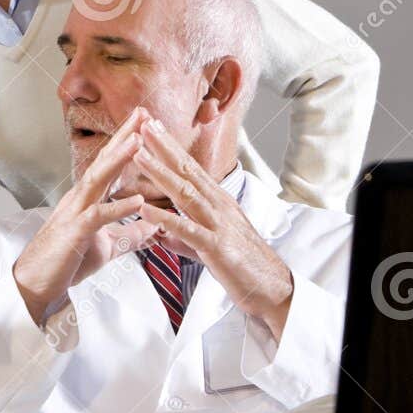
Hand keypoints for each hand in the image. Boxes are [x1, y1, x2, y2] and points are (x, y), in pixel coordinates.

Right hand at [13, 108, 160, 325]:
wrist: (36, 284)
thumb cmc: (66, 262)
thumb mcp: (107, 246)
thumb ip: (130, 234)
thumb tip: (155, 227)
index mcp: (87, 198)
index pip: (109, 163)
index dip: (127, 141)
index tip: (145, 121)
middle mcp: (80, 199)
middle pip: (104, 161)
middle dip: (124, 136)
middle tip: (143, 113)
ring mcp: (75, 213)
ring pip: (98, 180)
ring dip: (118, 159)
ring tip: (139, 141)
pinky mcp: (74, 233)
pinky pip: (98, 217)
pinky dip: (118, 207)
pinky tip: (138, 200)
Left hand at [132, 119, 293, 340]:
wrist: (273, 288)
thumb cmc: (243, 265)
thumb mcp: (209, 246)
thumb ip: (182, 237)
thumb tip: (160, 233)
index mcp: (217, 202)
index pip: (190, 169)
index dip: (169, 147)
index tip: (151, 127)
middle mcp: (218, 206)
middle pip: (187, 171)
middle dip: (163, 146)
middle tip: (142, 123)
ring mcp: (218, 225)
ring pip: (186, 193)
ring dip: (160, 173)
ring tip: (138, 155)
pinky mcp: (217, 247)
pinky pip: (188, 230)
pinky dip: (166, 218)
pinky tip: (146, 209)